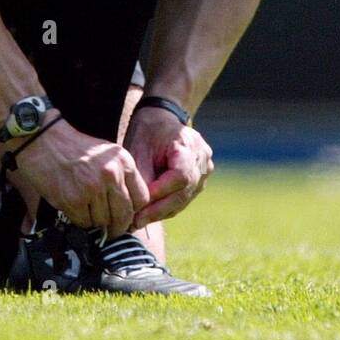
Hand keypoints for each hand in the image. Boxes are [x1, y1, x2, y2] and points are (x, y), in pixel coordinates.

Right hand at [13, 117, 149, 237]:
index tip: (128, 217)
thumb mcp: (108, 154)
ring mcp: (92, 188)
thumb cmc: (75, 149)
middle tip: (113, 230)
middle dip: (119, 226)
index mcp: (123, 162)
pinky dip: (80, 220)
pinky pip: (84, 222)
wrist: (44, 141)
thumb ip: (122, 177)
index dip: (135, 212)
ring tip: (87, 210)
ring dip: (96, 221)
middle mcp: (111, 175)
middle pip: (125, 214)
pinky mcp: (74, 200)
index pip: (142, 198)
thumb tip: (129, 208)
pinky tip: (75, 208)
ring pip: (103, 221)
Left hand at [124, 106, 213, 229]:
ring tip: (138, 221)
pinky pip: (185, 197)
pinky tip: (149, 214)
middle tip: (135, 223)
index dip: (159, 195)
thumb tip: (136, 208)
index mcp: (188, 145)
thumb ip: (141, 177)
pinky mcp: (200, 178)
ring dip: (162, 211)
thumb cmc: (148, 130)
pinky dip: (168, 206)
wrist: (164, 116)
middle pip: (184, 192)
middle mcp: (202, 158)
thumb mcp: (139, 148)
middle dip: (158, 209)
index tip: (138, 207)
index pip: (179, 177)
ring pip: (184, 198)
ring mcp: (204, 169)